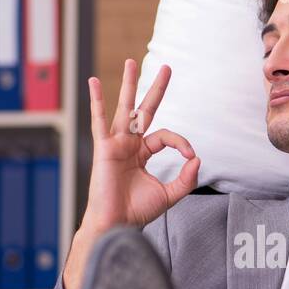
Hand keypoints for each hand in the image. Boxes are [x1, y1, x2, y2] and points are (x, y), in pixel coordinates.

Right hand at [62, 60, 199, 288]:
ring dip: (128, 85)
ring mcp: (116, 144)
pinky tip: (92, 82)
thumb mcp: (169, 194)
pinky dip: (96, 101)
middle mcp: (129, 145)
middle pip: (145, 110)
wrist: (117, 224)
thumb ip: (186, 179)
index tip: (190, 157)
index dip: (181, 142)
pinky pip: (99, 121)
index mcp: (142, 154)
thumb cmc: (136, 212)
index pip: (165, 136)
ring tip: (131, 63)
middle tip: (167, 68)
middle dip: (156, 90)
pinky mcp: (104, 148)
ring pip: (125, 109)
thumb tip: (197, 158)